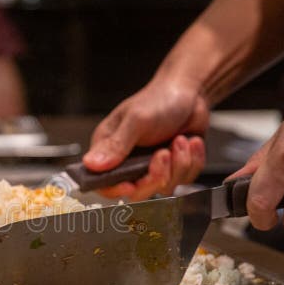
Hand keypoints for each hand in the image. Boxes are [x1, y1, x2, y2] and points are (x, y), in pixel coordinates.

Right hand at [83, 77, 207, 199]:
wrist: (191, 93)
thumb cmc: (159, 99)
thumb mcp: (136, 120)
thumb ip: (115, 145)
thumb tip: (91, 164)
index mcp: (109, 149)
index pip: (103, 182)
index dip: (115, 189)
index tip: (130, 185)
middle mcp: (129, 161)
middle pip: (137, 191)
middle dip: (155, 176)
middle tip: (163, 153)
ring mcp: (152, 166)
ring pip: (164, 187)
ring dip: (178, 163)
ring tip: (179, 139)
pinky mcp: (173, 168)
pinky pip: (184, 179)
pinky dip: (192, 160)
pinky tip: (189, 141)